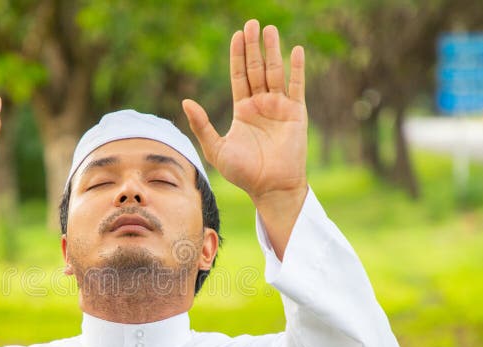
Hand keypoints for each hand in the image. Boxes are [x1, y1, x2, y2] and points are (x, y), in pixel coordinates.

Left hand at [182, 21, 306, 201]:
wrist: (270, 187)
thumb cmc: (243, 173)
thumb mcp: (216, 148)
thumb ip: (201, 125)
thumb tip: (185, 101)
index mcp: (243, 110)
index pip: (239, 76)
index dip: (237, 55)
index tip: (237, 35)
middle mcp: (261, 105)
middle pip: (256, 68)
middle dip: (254, 46)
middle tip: (252, 23)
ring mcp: (280, 107)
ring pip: (275, 72)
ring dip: (273, 51)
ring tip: (269, 29)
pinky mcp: (296, 113)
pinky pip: (297, 86)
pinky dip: (297, 69)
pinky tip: (296, 50)